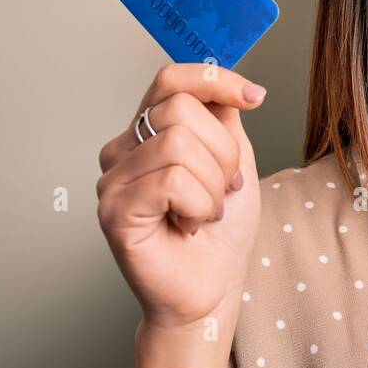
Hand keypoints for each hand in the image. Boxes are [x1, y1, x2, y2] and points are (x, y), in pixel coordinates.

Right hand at [97, 63, 266, 330]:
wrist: (211, 288)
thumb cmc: (221, 230)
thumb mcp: (234, 161)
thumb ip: (222, 120)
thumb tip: (227, 85)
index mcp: (148, 132)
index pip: (171, 79)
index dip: (215, 80)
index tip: (255, 97)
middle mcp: (122, 150)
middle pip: (180, 109)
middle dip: (222, 152)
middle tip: (222, 190)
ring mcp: (112, 179)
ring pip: (178, 145)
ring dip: (212, 186)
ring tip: (203, 213)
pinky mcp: (114, 209)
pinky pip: (172, 181)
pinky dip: (198, 205)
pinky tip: (189, 225)